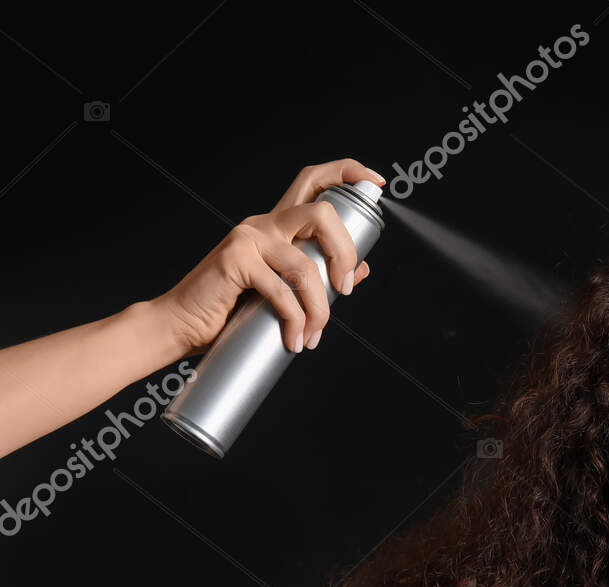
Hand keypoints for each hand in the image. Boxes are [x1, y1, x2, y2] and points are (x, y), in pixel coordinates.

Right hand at [151, 159, 383, 357]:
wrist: (181, 326)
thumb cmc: (229, 311)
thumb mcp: (284, 292)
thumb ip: (320, 277)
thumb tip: (361, 269)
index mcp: (277, 227)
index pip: (312, 182)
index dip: (346, 172)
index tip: (375, 183)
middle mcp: (264, 224)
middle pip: (322, 213)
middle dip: (345, 252)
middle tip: (345, 290)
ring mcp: (248, 238)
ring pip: (306, 265)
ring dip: (320, 308)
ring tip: (312, 335)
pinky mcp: (235, 259)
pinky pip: (282, 291)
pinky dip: (295, 320)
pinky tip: (294, 339)